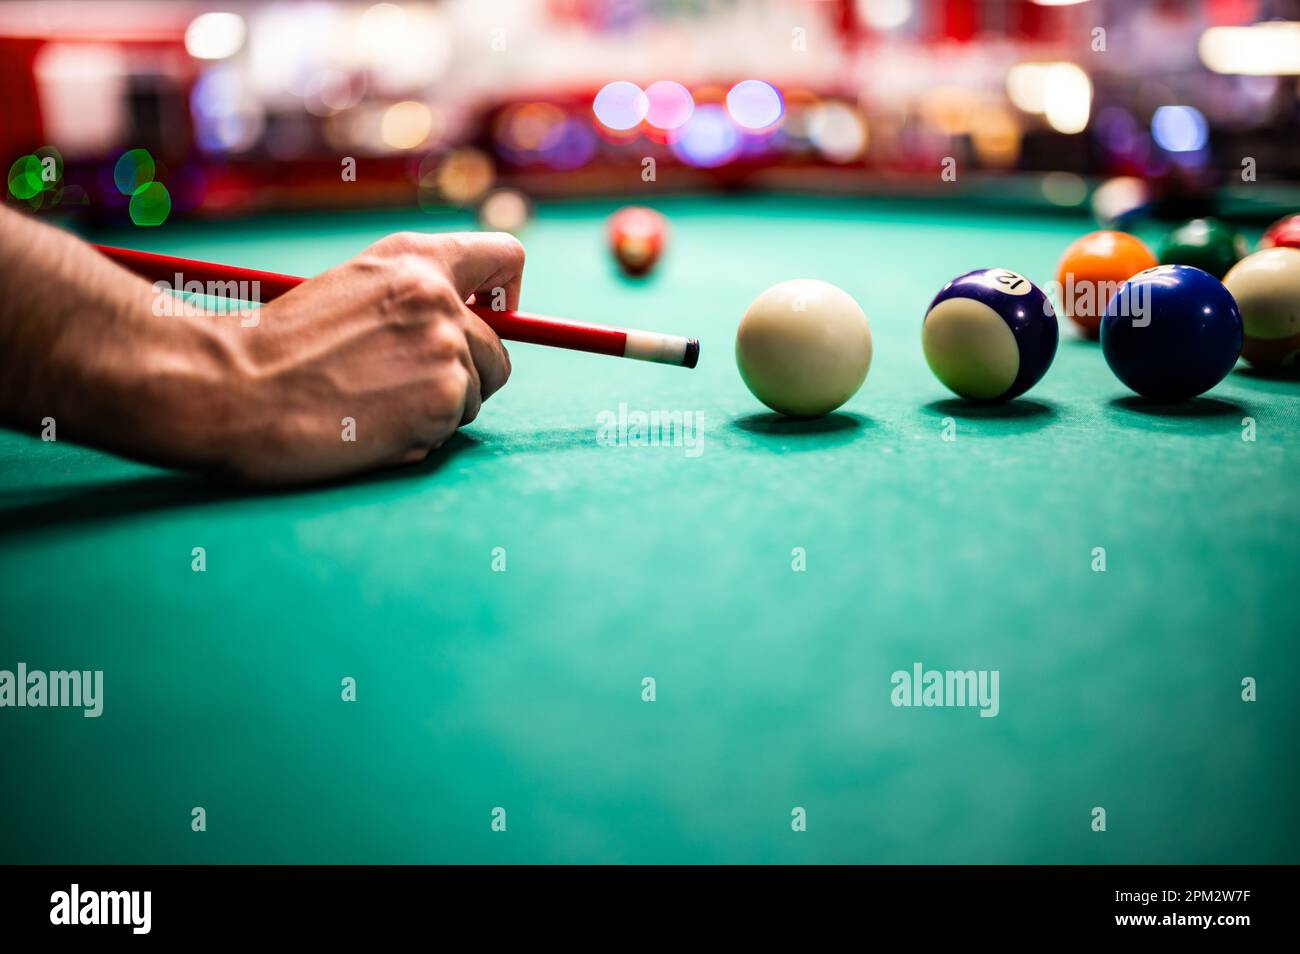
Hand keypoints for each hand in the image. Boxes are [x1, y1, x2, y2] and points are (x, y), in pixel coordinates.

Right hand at [216, 231, 520, 483]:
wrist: (232, 390)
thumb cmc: (279, 349)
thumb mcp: (350, 291)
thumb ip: (410, 297)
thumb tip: (468, 327)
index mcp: (414, 261)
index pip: (506, 257)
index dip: (506, 295)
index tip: (491, 317)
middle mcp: (440, 298)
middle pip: (499, 351)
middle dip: (465, 375)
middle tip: (400, 386)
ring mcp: (447, 350)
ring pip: (477, 395)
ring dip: (439, 409)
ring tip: (374, 403)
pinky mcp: (445, 401)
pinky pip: (452, 432)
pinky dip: (419, 438)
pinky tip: (370, 427)